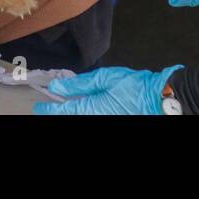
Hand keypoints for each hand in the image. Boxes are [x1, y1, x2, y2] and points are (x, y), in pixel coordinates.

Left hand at [33, 65, 182, 114]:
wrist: (161, 99)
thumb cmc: (135, 86)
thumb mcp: (105, 78)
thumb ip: (79, 83)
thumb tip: (57, 87)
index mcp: (92, 109)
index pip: (64, 111)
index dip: (49, 109)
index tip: (38, 108)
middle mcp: (97, 118)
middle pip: (72, 116)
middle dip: (59, 112)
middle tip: (47, 107)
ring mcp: (106, 120)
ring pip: (82, 116)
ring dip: (72, 111)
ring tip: (63, 106)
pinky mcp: (114, 118)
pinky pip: (94, 115)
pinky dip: (84, 111)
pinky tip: (82, 106)